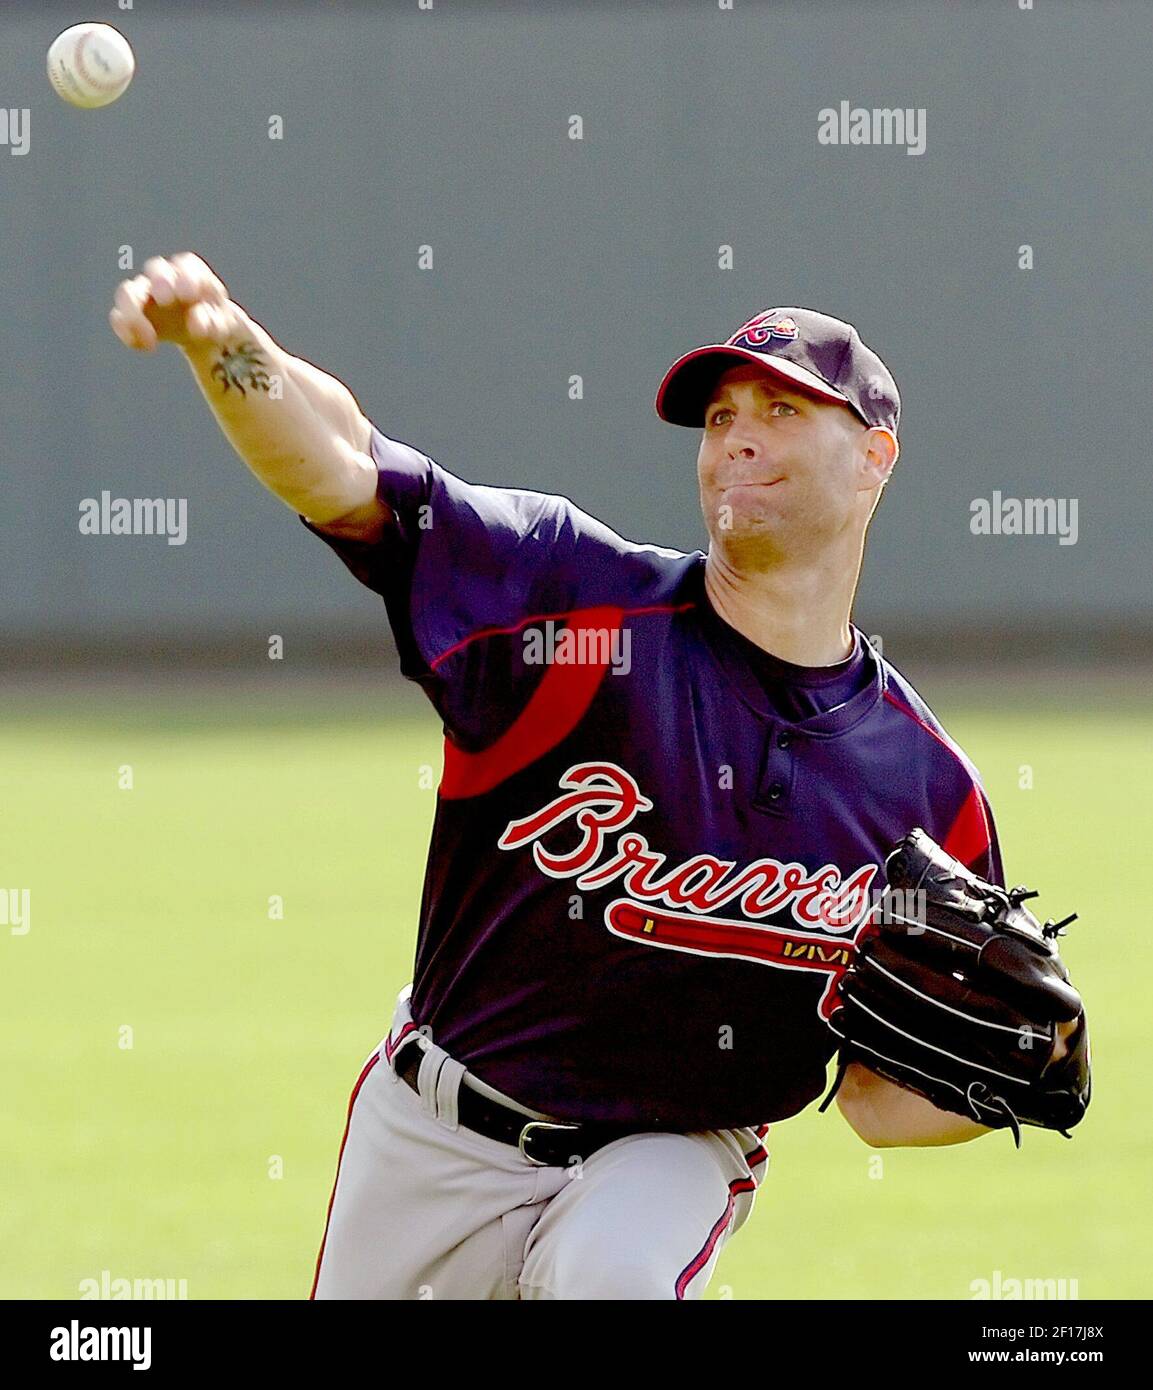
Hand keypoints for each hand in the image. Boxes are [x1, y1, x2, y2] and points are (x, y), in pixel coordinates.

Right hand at [108, 252, 244, 352]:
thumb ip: (213, 322)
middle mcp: (167, 279)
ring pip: (130, 291)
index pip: (188, 266)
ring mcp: (147, 293)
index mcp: (193, 275)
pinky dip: (127, 331)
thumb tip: (194, 325)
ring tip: (149, 340)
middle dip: (161, 282)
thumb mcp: (225, 323)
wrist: (205, 333)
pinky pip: (120, 317)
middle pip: (156, 269)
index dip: (187, 277)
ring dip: (135, 312)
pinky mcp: (134, 313)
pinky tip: (144, 347)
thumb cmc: (217, 321)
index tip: (189, 295)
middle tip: (165, 299)